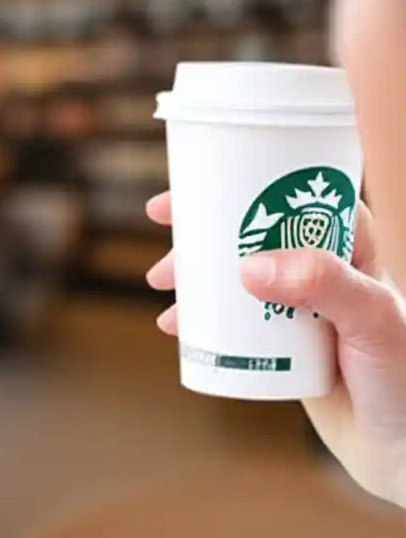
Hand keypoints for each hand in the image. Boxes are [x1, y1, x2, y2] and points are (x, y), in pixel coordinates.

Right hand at [147, 192, 405, 506]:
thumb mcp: (373, 319)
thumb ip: (322, 284)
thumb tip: (248, 267)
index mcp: (353, 248)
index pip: (289, 200)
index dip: (237, 188)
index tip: (189, 195)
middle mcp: (324, 274)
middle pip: (251, 238)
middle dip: (201, 239)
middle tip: (164, 249)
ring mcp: (302, 313)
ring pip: (237, 281)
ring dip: (195, 281)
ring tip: (164, 296)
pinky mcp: (286, 350)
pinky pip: (234, 325)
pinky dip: (201, 321)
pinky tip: (178, 328)